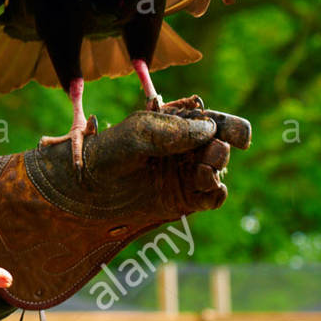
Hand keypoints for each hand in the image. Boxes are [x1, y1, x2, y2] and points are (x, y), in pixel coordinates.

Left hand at [29, 96, 248, 220]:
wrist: (84, 192)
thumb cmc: (106, 154)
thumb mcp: (137, 136)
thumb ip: (172, 132)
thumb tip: (209, 131)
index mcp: (176, 125)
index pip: (212, 121)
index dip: (229, 126)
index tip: (236, 135)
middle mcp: (185, 148)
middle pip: (221, 145)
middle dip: (222, 148)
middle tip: (211, 154)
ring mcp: (185, 173)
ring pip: (218, 169)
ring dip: (217, 169)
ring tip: (202, 171)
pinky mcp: (184, 199)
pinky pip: (212, 196)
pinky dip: (216, 192)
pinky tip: (208, 188)